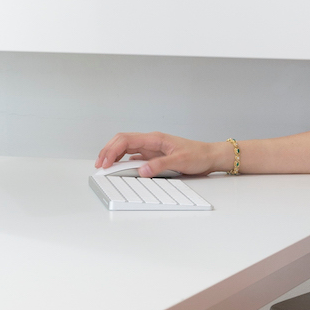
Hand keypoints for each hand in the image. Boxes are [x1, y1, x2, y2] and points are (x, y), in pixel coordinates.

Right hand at [94, 131, 230, 177]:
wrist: (210, 156)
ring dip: (113, 155)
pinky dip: (123, 160)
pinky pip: (133, 156)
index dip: (112, 150)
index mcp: (155, 138)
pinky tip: (119, 168)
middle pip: (122, 141)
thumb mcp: (180, 161)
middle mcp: (151, 141)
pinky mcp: (153, 155)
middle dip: (107, 151)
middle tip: (99, 165)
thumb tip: (142, 170)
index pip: (126, 140)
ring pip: (126, 147)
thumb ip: (160, 165)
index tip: (105, 163)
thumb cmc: (198, 155)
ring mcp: (151, 148)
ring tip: (104, 166)